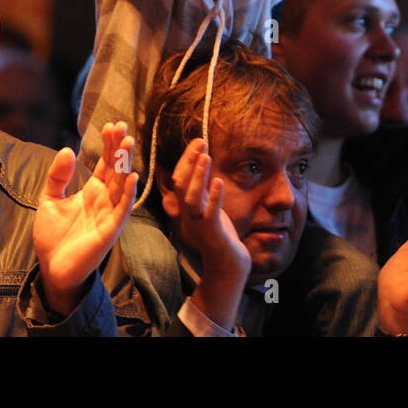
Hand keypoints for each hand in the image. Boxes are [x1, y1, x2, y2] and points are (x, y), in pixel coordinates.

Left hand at [34, 122, 138, 315]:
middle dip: (119, 148)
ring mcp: (110, 213)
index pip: (105, 163)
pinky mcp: (110, 229)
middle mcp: (105, 199)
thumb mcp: (49, 199)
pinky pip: (123, 208)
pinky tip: (131, 176)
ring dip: (126, 164)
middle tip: (122, 127)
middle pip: (116, 168)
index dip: (109, 145)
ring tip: (128, 143)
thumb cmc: (53, 236)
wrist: (52, 267)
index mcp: (92, 190)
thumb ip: (58, 176)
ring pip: (121, 184)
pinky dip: (128, 193)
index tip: (111, 125)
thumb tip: (68, 149)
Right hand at [169, 139, 250, 282]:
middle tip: (200, 141)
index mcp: (186, 208)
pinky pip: (211, 213)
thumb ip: (205, 188)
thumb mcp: (209, 208)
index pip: (180, 180)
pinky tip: (219, 182)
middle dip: (189, 162)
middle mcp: (188, 215)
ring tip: (206, 156)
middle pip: (181, 185)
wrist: (226, 266)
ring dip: (199, 176)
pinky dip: (214, 197)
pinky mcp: (213, 233)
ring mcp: (199, 224)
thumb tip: (204, 163)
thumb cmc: (218, 236)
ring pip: (192, 198)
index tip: (197, 141)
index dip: (187, 159)